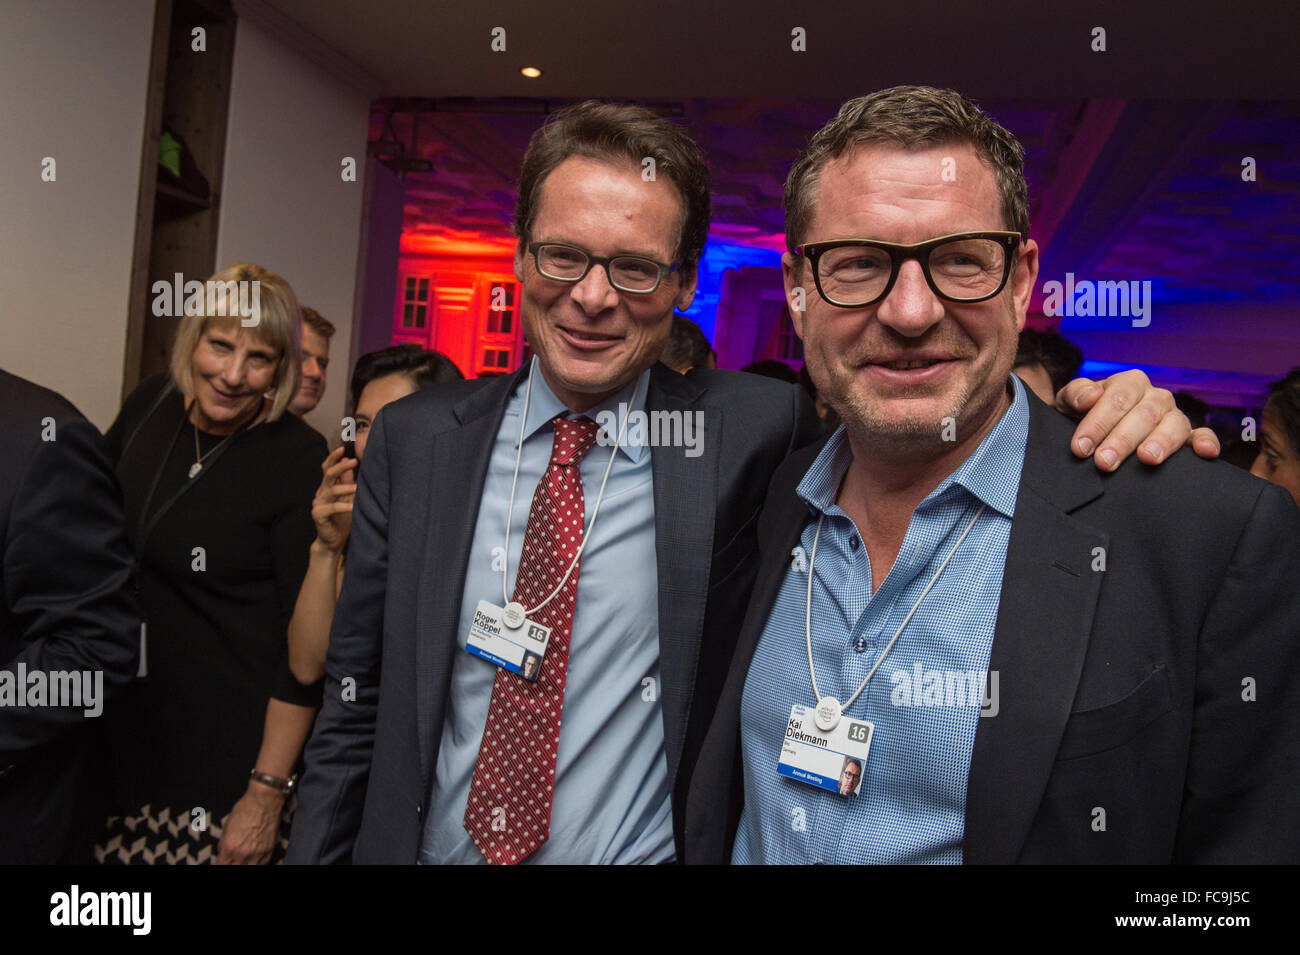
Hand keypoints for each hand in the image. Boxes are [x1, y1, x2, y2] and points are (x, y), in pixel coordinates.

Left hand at [215, 783, 283, 864]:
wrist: (264, 801)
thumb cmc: (244, 808)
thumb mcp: (227, 826)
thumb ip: (224, 842)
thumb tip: (223, 853)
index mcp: (229, 846)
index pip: (221, 865)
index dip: (221, 864)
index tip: (222, 862)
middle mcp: (242, 853)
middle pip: (234, 869)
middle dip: (232, 864)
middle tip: (232, 860)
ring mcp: (257, 853)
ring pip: (249, 868)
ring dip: (245, 865)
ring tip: (243, 860)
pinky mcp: (269, 850)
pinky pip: (262, 864)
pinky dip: (258, 863)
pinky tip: (254, 860)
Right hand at [312, 446, 355, 550]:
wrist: (333, 541)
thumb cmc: (342, 519)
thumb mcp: (348, 498)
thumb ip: (347, 482)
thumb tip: (349, 463)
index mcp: (327, 487)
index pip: (327, 468)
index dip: (333, 458)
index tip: (342, 449)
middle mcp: (321, 493)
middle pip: (328, 475)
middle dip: (340, 467)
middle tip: (354, 461)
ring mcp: (318, 503)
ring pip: (331, 490)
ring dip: (346, 487)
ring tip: (358, 488)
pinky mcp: (318, 515)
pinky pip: (332, 507)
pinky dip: (344, 506)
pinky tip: (354, 506)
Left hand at [1056, 370, 1220, 470]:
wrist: (1094, 432)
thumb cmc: (1083, 416)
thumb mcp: (1070, 403)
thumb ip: (1075, 394)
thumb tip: (1090, 396)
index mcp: (1129, 383)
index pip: (1116, 399)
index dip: (1097, 423)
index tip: (1080, 448)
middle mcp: (1155, 397)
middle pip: (1143, 415)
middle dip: (1122, 440)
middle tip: (1104, 462)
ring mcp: (1174, 416)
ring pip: (1173, 425)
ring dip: (1160, 442)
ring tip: (1147, 459)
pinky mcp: (1188, 436)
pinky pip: (1202, 436)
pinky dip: (1206, 442)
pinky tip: (1204, 453)